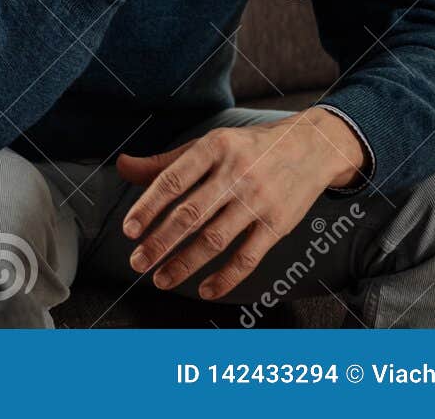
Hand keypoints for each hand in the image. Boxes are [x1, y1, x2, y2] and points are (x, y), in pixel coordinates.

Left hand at [115, 109, 363, 300]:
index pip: (172, 181)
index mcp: (214, 148)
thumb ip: (165, 161)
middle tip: (137, 263)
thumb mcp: (209, 144)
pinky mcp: (278, 224)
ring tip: (160, 279)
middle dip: (160, 242)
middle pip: (190, 214)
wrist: (312, 148)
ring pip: (215, 239)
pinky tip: (205, 290)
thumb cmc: (249, 147)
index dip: (147, 207)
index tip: (129, 230)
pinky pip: (248, 257)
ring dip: (185, 264)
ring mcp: (258, 201)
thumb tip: (122, 166)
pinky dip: (225, 278)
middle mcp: (236, 174)